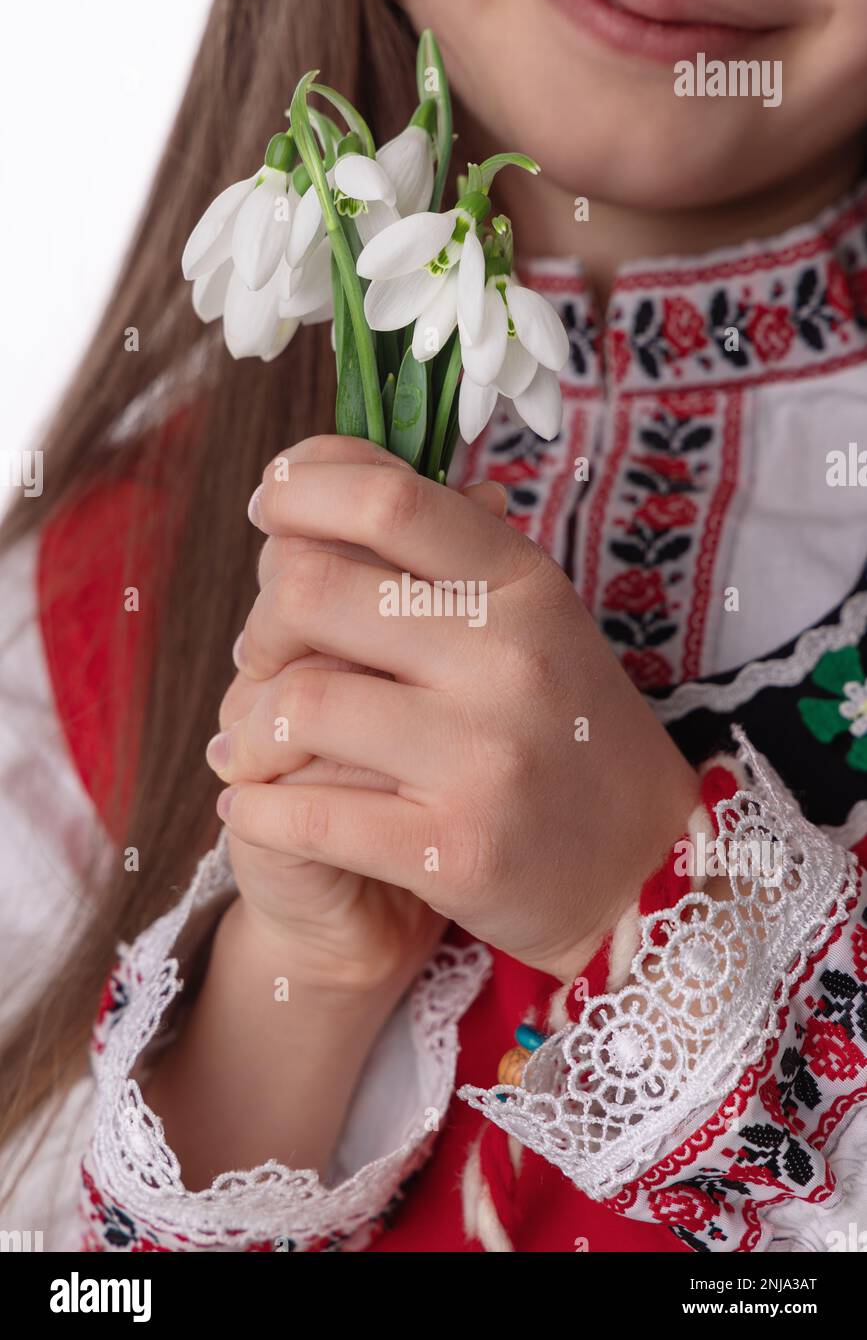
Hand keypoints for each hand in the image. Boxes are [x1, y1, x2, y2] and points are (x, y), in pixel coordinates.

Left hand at [216, 436, 698, 985]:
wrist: (643, 866)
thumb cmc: (559, 725)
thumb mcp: (528, 616)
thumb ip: (439, 548)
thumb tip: (319, 473)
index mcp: (522, 585)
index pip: (387, 497)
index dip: (299, 488)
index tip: (270, 508)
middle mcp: (508, 659)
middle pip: (310, 590)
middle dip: (258, 622)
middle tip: (261, 655)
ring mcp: (485, 757)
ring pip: (299, 702)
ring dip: (247, 725)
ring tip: (252, 743)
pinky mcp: (455, 850)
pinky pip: (305, 815)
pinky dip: (254, 806)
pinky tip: (255, 802)